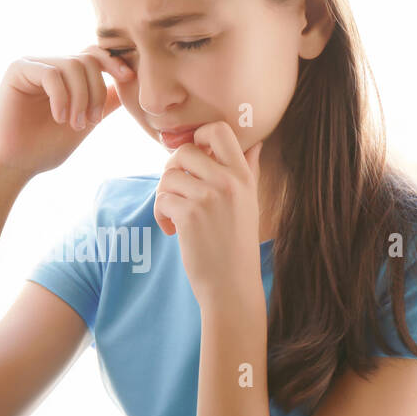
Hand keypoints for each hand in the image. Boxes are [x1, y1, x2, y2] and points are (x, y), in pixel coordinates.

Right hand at [0, 46, 132, 181]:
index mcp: (64, 76)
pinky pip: (52, 73)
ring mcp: (33, 65)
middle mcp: (49, 65)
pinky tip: (58, 117)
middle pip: (88, 59)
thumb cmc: (42, 149)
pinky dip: (61, 97)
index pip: (94, 55)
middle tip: (91, 121)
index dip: (114, 63)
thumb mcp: (84, 124)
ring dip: (81, 98)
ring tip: (74, 124)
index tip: (129, 79)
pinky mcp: (18, 69)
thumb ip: (103, 104)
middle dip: (96, 91)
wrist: (11, 165)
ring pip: (73, 65)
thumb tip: (129, 86)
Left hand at [153, 121, 264, 308]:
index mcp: (243, 176)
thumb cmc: (238, 245)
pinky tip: (173, 230)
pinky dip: (161, 215)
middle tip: (177, 191)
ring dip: (165, 196)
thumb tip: (255, 145)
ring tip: (175, 216)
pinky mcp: (189, 214)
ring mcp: (208, 197)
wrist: (232, 284)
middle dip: (172, 170)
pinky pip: (161, 199)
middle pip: (184, 151)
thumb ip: (249, 171)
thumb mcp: (250, 203)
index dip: (198, 137)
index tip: (193, 160)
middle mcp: (228, 181)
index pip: (219, 130)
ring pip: (168, 176)